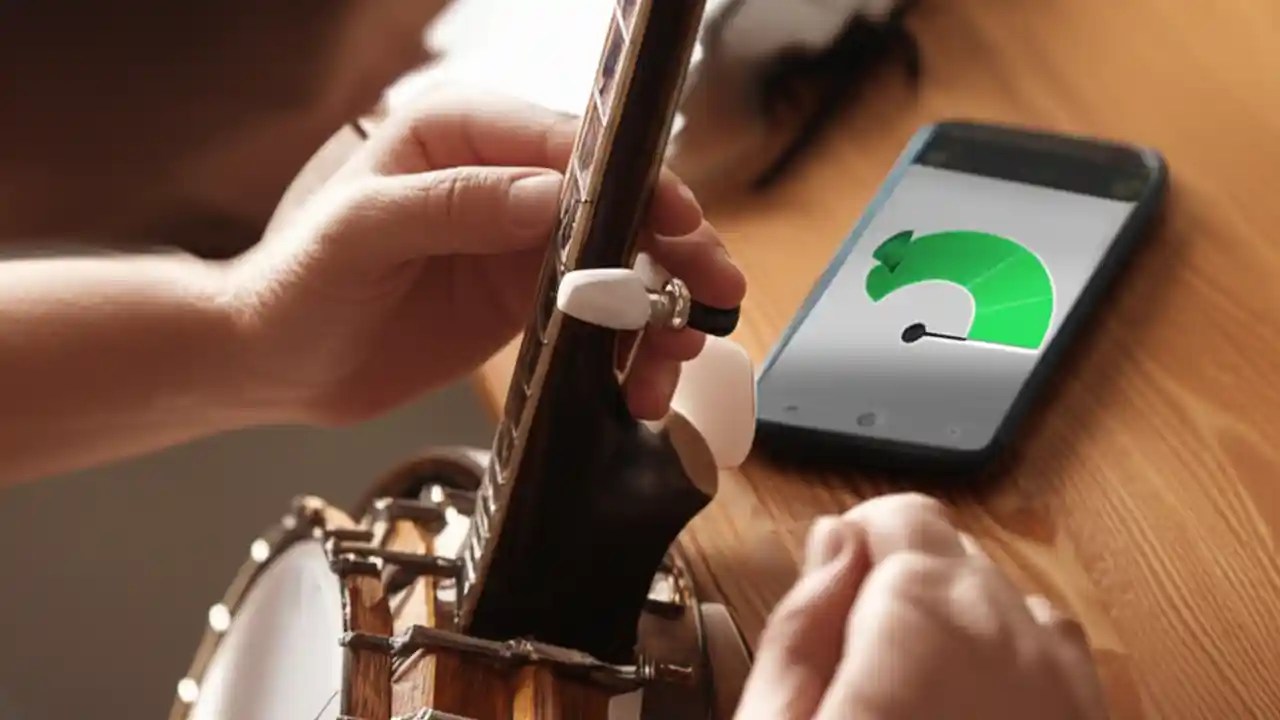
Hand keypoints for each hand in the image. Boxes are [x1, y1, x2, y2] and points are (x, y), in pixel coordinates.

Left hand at [221, 90, 744, 424]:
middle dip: (670, 244)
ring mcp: (519, 244)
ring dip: (658, 304)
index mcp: (460, 138)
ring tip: (679, 349)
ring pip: (616, 262)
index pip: (565, 145)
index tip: (672, 219)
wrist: (275, 364)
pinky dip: (626, 345)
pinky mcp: (524, 300)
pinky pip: (594, 315)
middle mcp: (501, 183)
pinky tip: (640, 377)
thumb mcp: (364, 233)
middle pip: (611, 202)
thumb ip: (454, 206)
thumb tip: (548, 195)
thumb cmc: (298, 282)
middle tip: (711, 285)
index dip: (628, 181)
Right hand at [735, 493, 1107, 719]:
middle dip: (903, 581)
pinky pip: (1054, 649)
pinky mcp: (1088, 715)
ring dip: (958, 621)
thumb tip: (832, 544)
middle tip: (855, 656)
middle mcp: (1007, 631)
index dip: (856, 544)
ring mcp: (1061, 678)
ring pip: (1005, 598)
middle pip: (956, 551)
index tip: (832, 589)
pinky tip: (968, 707)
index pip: (903, 514)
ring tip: (910, 691)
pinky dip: (1013, 657)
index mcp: (923, 612)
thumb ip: (802, 622)